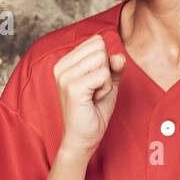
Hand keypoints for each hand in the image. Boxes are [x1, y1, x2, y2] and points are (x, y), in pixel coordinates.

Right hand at [53, 34, 126, 158]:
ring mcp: (65, 77)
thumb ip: (114, 65)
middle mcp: (61, 67)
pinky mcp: (72, 87)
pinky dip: (105, 88)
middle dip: (105, 70)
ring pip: (102, 60)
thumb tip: (119, 56)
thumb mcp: (107, 82)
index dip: (104, 62)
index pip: (96, 41)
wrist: (84, 137)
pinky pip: (103, 75)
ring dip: (105, 80)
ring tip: (94, 95)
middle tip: (94, 90)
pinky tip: (94, 100)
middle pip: (99, 48)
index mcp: (65, 62)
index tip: (94, 83)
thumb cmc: (94, 110)